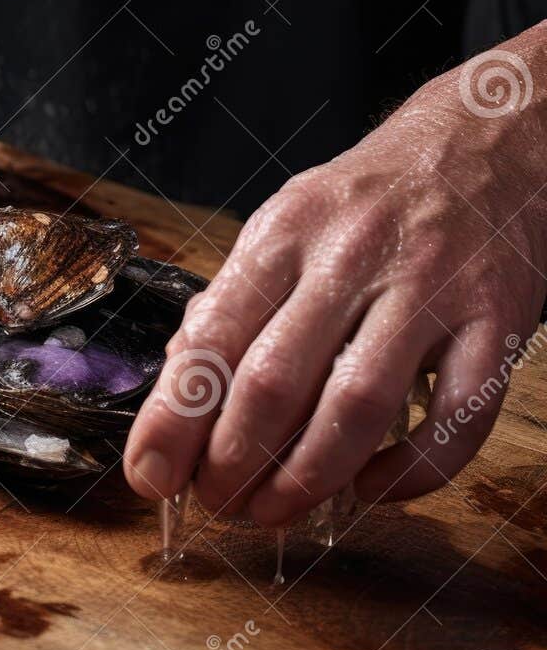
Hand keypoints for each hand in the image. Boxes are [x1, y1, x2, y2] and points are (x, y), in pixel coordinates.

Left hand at [124, 38, 546, 525]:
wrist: (490, 138)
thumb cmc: (370, 200)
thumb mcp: (287, 224)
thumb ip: (235, 299)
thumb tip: (178, 380)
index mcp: (284, 234)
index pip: (210, 338)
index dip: (173, 419)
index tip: (148, 474)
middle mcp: (351, 258)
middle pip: (274, 379)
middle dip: (231, 460)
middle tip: (214, 504)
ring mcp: (430, 290)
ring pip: (357, 405)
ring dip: (307, 477)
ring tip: (272, 512)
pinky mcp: (500, 320)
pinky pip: (457, 416)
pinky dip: (411, 470)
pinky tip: (371, 490)